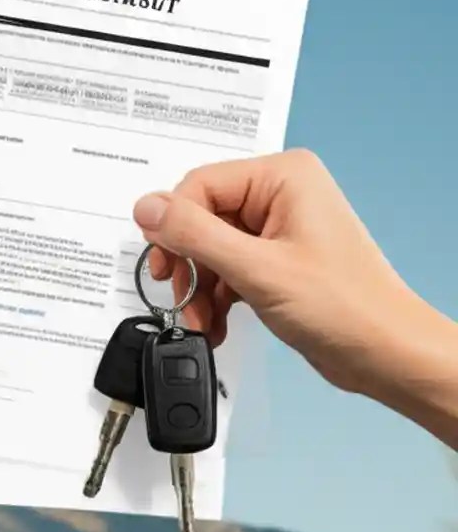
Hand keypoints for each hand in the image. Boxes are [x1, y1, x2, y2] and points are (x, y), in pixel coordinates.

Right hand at [132, 149, 456, 443]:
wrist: (386, 354)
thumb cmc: (346, 307)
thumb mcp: (256, 269)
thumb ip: (194, 235)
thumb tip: (146, 207)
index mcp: (283, 176)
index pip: (199, 187)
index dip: (173, 228)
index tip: (163, 267)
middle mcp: (280, 194)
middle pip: (200, 219)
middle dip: (188, 266)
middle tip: (182, 299)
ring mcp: (278, 227)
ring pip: (209, 248)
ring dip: (199, 289)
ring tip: (203, 322)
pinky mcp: (275, 258)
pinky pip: (226, 268)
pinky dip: (215, 298)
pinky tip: (217, 323)